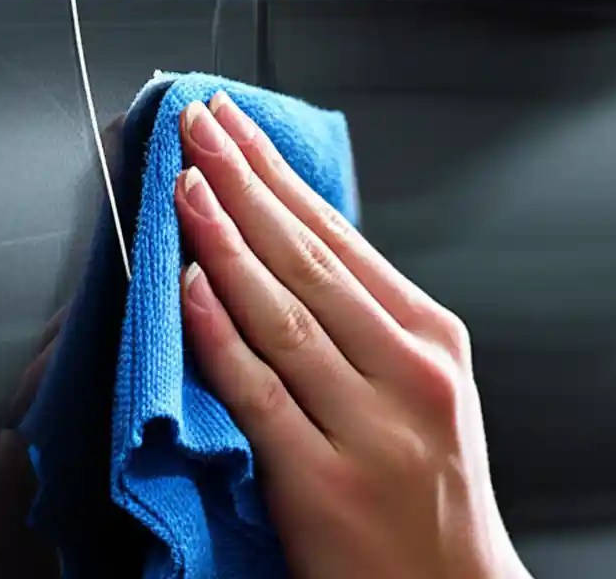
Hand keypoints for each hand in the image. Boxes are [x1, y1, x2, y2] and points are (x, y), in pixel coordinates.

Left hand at [174, 92, 530, 578]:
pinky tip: (188, 288)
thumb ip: (364, 320)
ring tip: (184, 185)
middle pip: (308, 258)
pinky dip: (219, 335)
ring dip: (224, 241)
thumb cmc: (427, 490)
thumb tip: (287, 240)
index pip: (340, 237)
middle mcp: (408, 373)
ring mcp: (369, 429)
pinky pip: (258, 393)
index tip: (235, 126)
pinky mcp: (322, 484)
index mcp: (431, 339)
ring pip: (282, 314)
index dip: (278, 174)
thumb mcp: (422, 389)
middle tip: (196, 126)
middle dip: (243, 182)